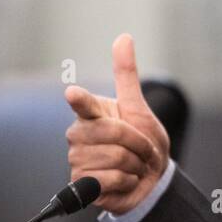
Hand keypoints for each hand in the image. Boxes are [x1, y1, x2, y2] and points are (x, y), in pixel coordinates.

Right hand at [64, 34, 169, 214]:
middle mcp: (79, 135)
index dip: (79, 99)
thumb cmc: (142, 141)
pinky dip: (128, 181)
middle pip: (114, 133)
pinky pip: (111, 179)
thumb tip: (123, 37)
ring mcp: (78, 160)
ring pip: (116, 158)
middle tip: (141, 150)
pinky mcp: (82, 184)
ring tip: (132, 165)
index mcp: (92, 114)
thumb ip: (126, 75)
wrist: (149, 179)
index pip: (83, 104)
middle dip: (139, 143)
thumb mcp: (139, 108)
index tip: (72, 93)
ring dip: (135, 164)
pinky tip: (124, 181)